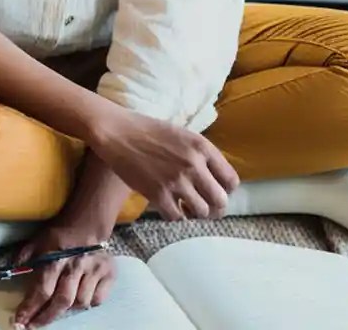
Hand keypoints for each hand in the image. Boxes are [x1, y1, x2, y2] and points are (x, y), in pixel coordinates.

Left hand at [11, 220, 114, 328]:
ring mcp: (94, 271)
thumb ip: (23, 257)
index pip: (42, 290)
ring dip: (66, 310)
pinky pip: (97, 300)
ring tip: (55, 309)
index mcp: (55, 258)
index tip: (20, 321)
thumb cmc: (58, 235)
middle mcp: (75, 266)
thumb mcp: (36, 241)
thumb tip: (8, 270)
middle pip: (61, 301)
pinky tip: (78, 300)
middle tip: (33, 326)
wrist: (86, 224)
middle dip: (45, 317)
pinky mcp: (109, 274)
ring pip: (80, 303)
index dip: (30, 308)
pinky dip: (88, 304)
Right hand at [89, 108, 238, 220]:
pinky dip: (175, 216)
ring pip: (201, 212)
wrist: (116, 132)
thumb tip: (212, 176)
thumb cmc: (146, 129)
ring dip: (195, 214)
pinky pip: (176, 216)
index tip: (216, 192)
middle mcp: (194, 165)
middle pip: (220, 200)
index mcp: (202, 148)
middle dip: (215, 208)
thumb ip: (200, 153)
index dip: (226, 191)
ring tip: (187, 209)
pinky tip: (169, 208)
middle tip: (207, 209)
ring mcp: (176, 181)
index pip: (231, 181)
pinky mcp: (157, 193)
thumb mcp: (182, 134)